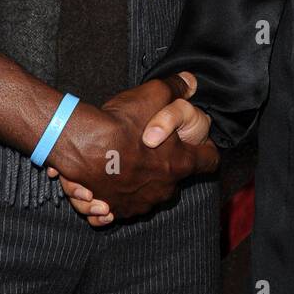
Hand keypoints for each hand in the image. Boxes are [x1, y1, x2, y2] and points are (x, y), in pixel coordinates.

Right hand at [44, 74, 218, 223]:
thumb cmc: (121, 122)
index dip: (206, 149)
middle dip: (166, 165)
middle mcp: (164, 189)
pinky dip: (117, 198)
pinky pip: (123, 207)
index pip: (210, 161)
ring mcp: (141, 203)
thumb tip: (191, 83)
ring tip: (122, 163)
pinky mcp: (118, 210)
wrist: (83, 145)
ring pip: (148, 194)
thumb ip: (177, 88)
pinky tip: (107, 184)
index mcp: (181, 163)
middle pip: (176, 178)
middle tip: (149, 147)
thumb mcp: (154, 93)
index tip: (199, 144)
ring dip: (140, 181)